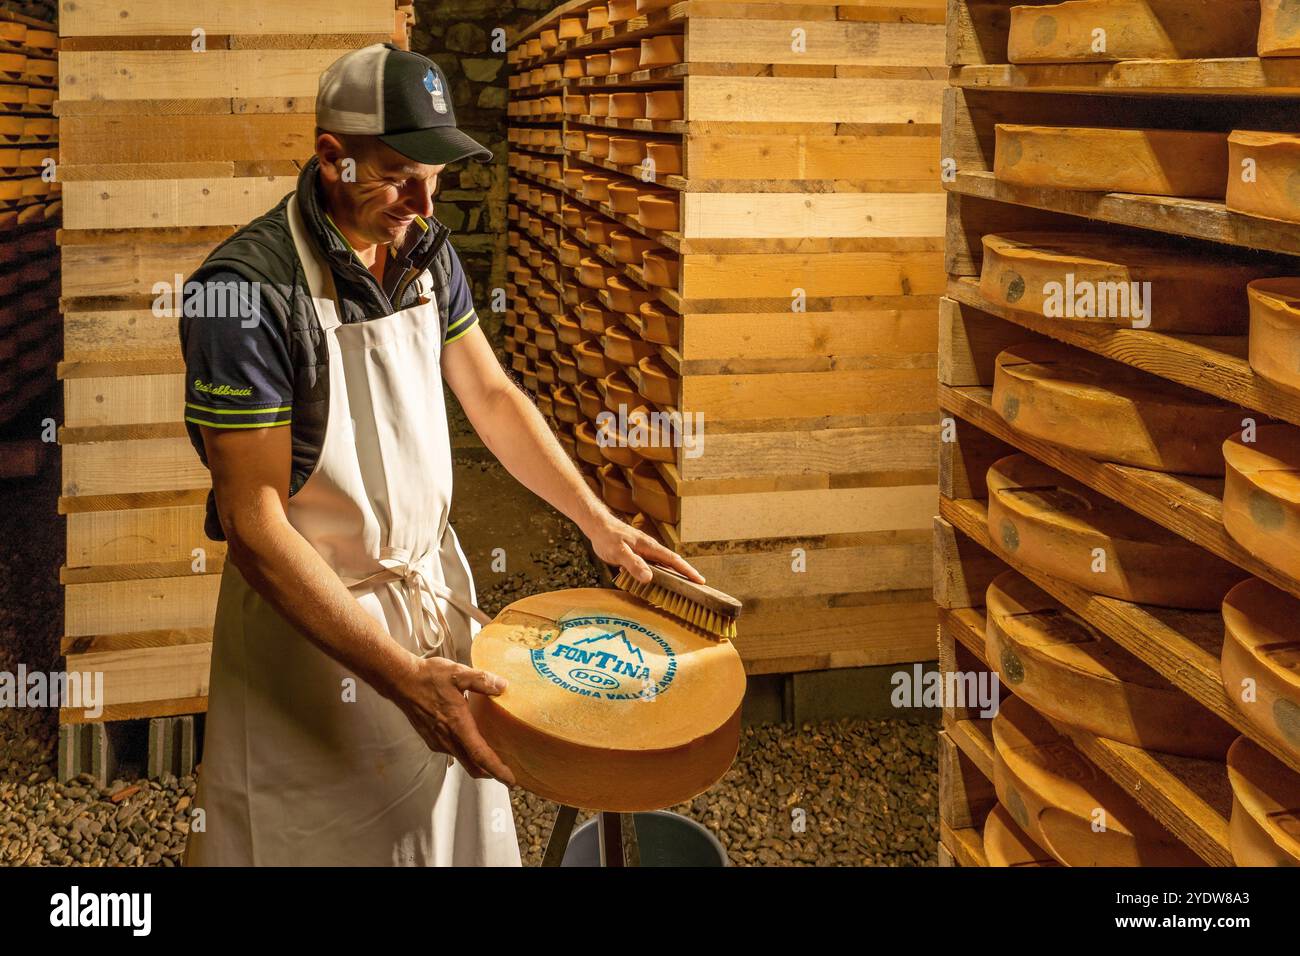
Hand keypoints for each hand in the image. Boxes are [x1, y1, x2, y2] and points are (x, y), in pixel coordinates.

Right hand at [390, 655, 516, 784]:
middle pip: (473, 765)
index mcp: (458, 725)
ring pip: (463, 759)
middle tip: (509, 775)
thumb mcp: (458, 673)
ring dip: (478, 761)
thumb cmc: (428, 677)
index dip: (497, 770)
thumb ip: (481, 680)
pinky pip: (453, 751)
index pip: (480, 755)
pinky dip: (465, 751)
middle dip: (492, 773)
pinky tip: (472, 738)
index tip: (511, 781)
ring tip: (494, 754)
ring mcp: (438, 741)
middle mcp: (447, 739)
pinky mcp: (432, 739)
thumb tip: (502, 686)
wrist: (401, 681)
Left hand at [584, 511, 704, 584]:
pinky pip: (653, 565)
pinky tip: (659, 582)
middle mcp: (651, 548)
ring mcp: (645, 551)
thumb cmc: (607, 537)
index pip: (674, 560)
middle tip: (699, 587)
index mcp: (650, 547)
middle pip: (673, 562)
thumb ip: (633, 564)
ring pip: (664, 564)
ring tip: (684, 587)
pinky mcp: (639, 554)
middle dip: (686, 574)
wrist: (598, 526)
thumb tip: (649, 578)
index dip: (687, 571)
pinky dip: (660, 574)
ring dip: (674, 574)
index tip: (700, 581)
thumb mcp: (619, 552)